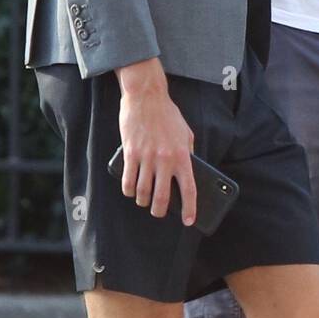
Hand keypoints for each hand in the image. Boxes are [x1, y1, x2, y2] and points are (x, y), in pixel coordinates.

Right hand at [115, 57, 196, 224]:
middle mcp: (165, 159)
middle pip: (162, 198)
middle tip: (159, 212)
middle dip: (160, 211)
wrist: (146, 96)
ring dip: (143, 201)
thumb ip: (187, 153)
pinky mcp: (130, 154)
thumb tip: (187, 174)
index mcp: (182, 155)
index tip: (189, 221)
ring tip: (144, 200)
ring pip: (143, 193)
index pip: (189, 189)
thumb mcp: (185, 133)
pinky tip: (131, 190)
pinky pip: (128, 181)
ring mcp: (146, 157)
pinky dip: (129, 191)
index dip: (190, 209)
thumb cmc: (167, 114)